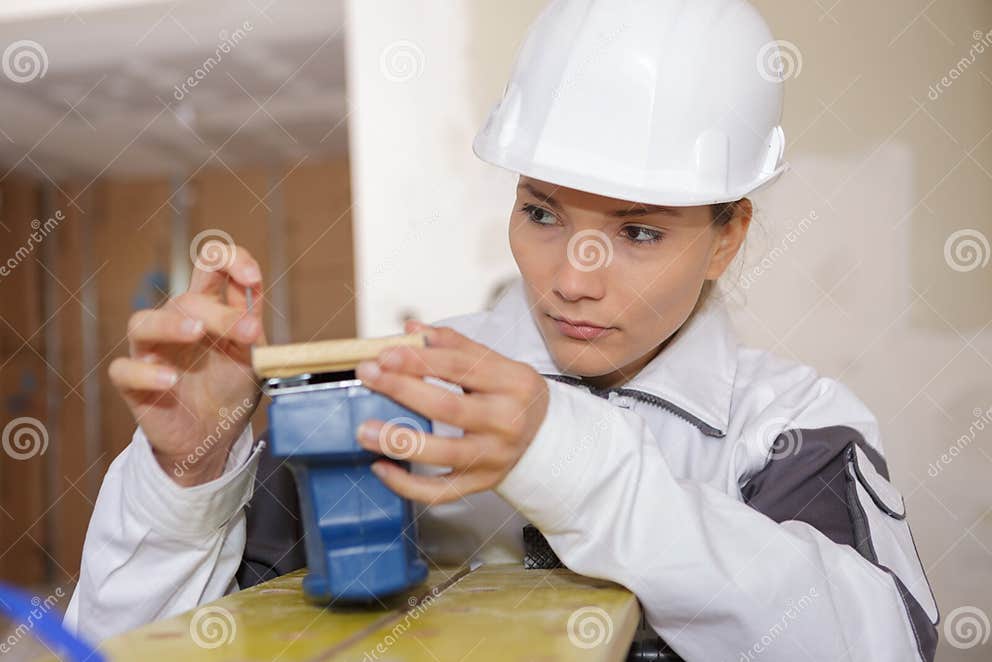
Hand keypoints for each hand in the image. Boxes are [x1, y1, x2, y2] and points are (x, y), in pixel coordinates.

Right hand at [108, 243, 266, 485]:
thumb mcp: (252, 356)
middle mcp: (175, 322)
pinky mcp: (135, 384)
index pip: (210, 264)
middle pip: (186, 300)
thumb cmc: (231, 388)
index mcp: (208, 307)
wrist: (215, 437)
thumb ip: (251, 327)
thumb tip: (252, 300)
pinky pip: (124, 370)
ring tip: (195, 332)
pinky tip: (171, 380)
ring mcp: (151, 351)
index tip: (252, 279)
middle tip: (250, 334)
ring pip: (141, 323)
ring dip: (169, 324)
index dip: (231, 261)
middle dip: (221, 314)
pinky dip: (146, 372)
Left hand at [353, 320, 548, 503]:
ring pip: (443, 452)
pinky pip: (441, 491)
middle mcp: (506, 421)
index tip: (385, 354)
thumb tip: (412, 330)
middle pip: (448, 407)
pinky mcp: (481, 483)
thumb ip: (454, 345)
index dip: (419, 360)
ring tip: (364, 430)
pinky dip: (407, 485)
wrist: (544, 438)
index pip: (460, 367)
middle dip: (402, 390)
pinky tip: (381, 468)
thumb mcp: (496, 363)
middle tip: (368, 376)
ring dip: (398, 441)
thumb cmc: (511, 395)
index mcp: (511, 382)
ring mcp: (494, 456)